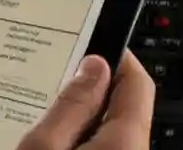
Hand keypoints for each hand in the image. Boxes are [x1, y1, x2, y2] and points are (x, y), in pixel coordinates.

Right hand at [16, 50, 155, 149]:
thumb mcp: (44, 147)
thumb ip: (71, 106)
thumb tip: (94, 66)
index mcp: (127, 141)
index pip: (137, 83)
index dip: (116, 57)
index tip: (87, 42)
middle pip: (124, 105)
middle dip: (91, 86)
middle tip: (54, 75)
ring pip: (110, 127)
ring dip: (82, 113)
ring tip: (45, 107)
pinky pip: (102, 145)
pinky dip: (80, 135)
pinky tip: (51, 138)